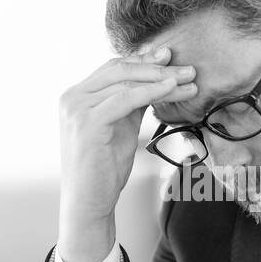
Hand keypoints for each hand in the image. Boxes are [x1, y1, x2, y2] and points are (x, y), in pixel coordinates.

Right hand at [56, 46, 196, 261]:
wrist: (88, 203)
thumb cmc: (104, 170)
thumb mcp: (121, 128)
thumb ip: (131, 104)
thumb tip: (156, 82)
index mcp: (77, 96)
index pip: (114, 68)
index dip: (144, 60)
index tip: (170, 58)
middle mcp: (72, 97)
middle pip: (120, 69)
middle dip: (157, 67)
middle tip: (188, 69)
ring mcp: (76, 108)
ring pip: (126, 82)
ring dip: (162, 79)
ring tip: (188, 81)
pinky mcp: (87, 122)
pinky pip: (126, 99)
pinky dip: (152, 92)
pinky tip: (172, 90)